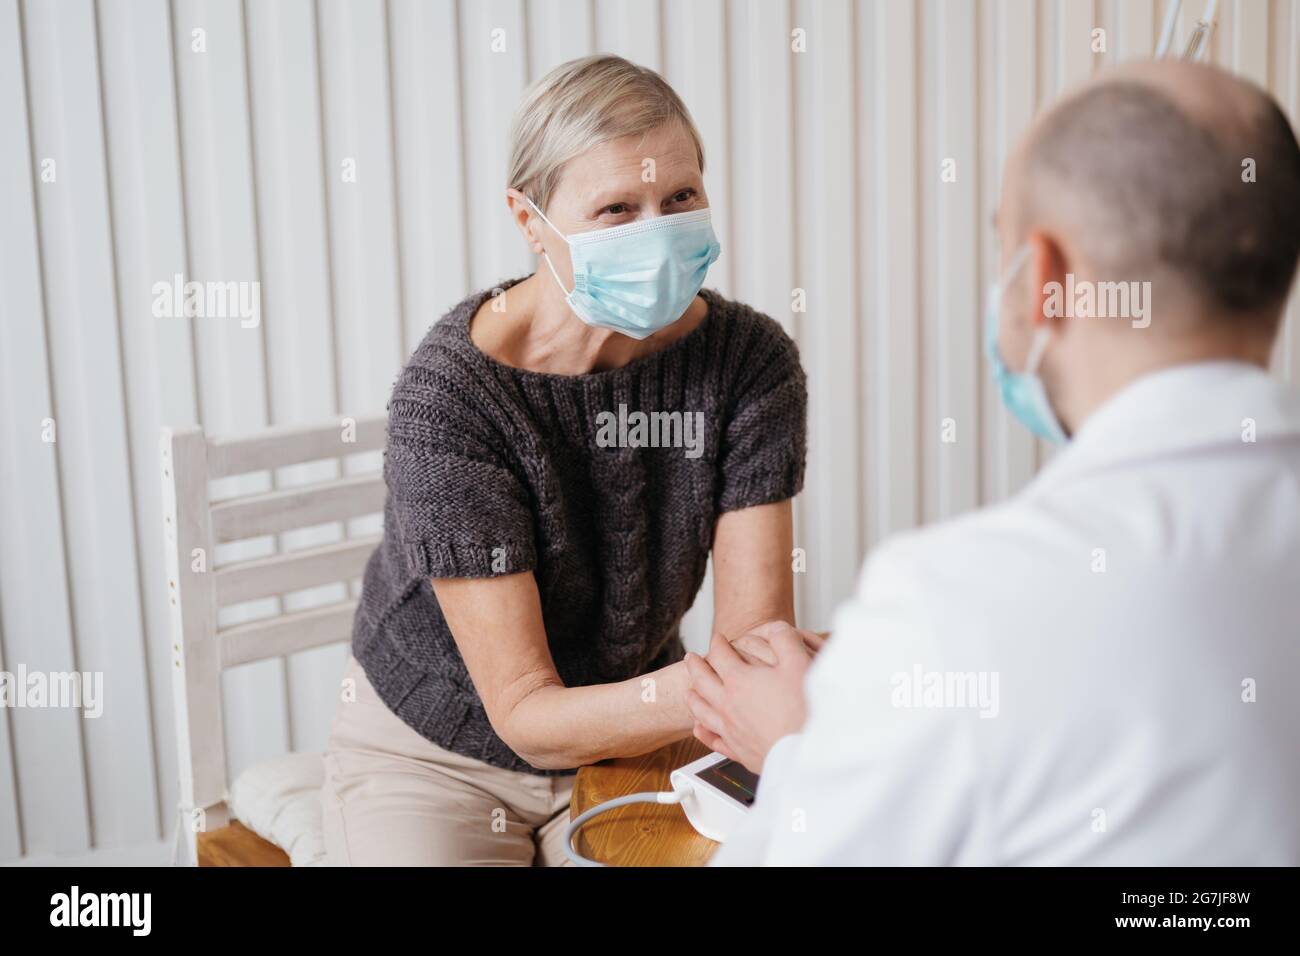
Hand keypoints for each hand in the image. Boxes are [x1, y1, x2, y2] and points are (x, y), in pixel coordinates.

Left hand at [685, 623, 811, 773]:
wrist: (809, 752)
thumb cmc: (805, 710)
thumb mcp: (800, 663)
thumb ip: (785, 640)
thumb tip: (776, 629)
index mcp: (740, 681)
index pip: (720, 655)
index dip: (718, 642)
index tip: (718, 638)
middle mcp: (728, 705)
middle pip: (702, 681)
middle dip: (695, 666)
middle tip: (690, 658)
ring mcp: (731, 730)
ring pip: (702, 711)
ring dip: (694, 698)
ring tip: (689, 692)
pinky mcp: (739, 752)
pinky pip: (713, 740)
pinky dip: (702, 732)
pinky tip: (700, 730)